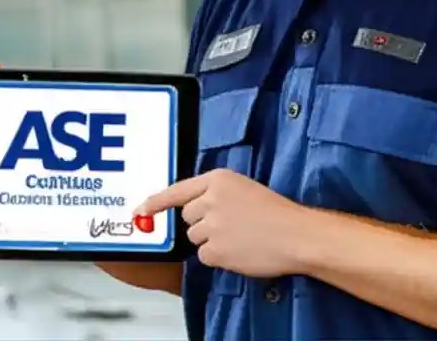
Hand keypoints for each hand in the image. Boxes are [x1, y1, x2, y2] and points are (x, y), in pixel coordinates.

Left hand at [136, 168, 312, 277]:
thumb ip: (217, 195)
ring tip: (241, 237)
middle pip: (188, 217)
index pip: (178, 190)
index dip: (155, 202)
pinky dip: (219, 257)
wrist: (297, 235)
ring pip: (195, 238)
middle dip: (203, 223)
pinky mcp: (214, 249)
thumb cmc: (277, 213)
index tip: (139, 210)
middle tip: (232, 226)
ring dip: (212, 241)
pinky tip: (240, 251)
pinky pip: (204, 256)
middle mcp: (210, 199)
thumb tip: (193, 212)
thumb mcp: (244, 190)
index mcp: (218, 179)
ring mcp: (211, 225)